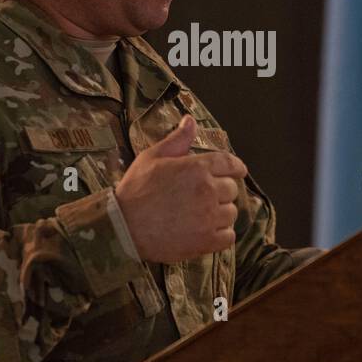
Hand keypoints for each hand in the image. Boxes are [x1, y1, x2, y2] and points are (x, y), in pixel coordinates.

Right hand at [114, 115, 246, 262]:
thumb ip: (177, 139)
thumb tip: (190, 120)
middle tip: (204, 196)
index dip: (237, 167)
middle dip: (221, 191)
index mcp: (196, 168)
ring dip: (220, 213)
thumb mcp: (153, 157)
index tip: (238, 171)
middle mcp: (207, 191)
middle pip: (232, 189)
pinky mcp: (206, 241)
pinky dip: (221, 234)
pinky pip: (228, 236)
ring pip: (231, 213)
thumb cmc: (136, 189)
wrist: (123, 226)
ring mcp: (208, 218)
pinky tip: (206, 231)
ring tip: (202, 214)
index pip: (230, 163)